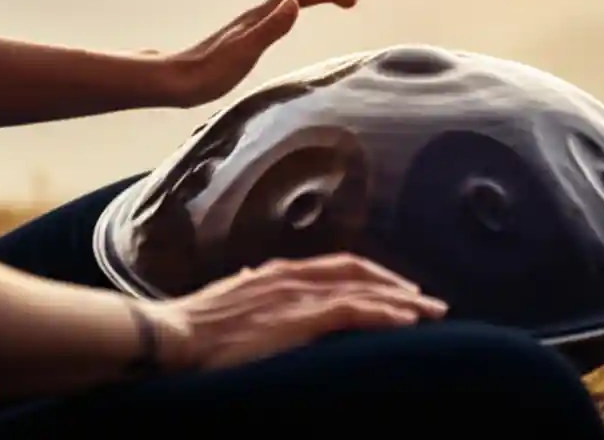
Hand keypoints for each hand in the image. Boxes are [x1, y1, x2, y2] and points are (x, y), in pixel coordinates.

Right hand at [147, 253, 446, 371]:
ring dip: (402, 301)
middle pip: (360, 273)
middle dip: (398, 286)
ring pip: (364, 291)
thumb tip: (250, 277)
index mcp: (278, 272)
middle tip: (430, 301)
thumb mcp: (225, 298)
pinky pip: (354, 311)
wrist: (170, 336)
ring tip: (433, 313)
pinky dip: (384, 314)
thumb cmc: (190, 326)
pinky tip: (407, 322)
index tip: (397, 287)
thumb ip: (245, 287)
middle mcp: (293, 275)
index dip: (371, 275)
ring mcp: (297, 295)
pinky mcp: (299, 317)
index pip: (338, 266)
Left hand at [156, 0, 363, 106]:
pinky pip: (283, 11)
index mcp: (260, 16)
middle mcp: (258, 14)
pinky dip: (303, 6)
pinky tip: (299, 17)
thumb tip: (296, 2)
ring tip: (343, 1)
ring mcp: (252, 24)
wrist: (175, 81)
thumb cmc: (207, 73)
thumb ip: (270, 28)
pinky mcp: (247, 36)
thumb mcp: (242, 53)